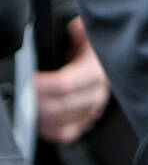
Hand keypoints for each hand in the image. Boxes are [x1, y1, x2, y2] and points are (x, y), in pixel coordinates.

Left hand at [34, 18, 109, 142]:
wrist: (110, 57)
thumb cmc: (94, 46)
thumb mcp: (89, 31)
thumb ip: (81, 30)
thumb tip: (76, 31)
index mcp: (98, 70)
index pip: (65, 84)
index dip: (41, 85)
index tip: (27, 80)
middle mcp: (99, 92)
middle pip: (59, 107)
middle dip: (34, 102)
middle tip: (20, 94)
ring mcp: (94, 109)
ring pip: (61, 123)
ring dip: (38, 117)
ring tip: (25, 106)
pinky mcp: (88, 120)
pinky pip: (66, 134)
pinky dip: (49, 131)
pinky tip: (39, 121)